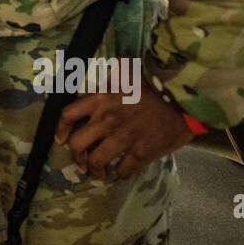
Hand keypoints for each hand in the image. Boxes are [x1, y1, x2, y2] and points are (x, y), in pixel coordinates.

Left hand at [54, 79, 194, 180]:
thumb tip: (105, 73)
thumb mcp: (127, 69)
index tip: (61, 140)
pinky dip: (120, 175)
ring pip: (97, 161)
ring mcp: (123, 138)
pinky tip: (122, 173)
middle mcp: (107, 120)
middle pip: (78, 144)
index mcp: (101, 99)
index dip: (61, 130)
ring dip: (96, 170)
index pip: (68, 115)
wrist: (182, 97)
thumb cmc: (155, 82)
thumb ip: (111, 73)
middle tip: (82, 162)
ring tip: (100, 173)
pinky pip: (123, 170)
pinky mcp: (141, 152)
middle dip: (77, 156)